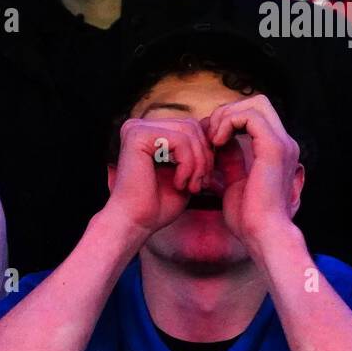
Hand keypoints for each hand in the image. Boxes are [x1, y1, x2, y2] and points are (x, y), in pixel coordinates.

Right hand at [104, 117, 214, 235]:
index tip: (205, 180)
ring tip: (192, 186)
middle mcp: (140, 125)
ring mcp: (136, 128)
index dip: (206, 152)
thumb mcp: (187, 172)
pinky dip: (187, 165)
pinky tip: (179, 184)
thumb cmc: (159, 205)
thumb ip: (197, 149)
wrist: (136, 224)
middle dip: (204, 157)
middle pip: (192, 126)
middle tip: (200, 184)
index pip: (192, 127)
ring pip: (189, 132)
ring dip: (198, 163)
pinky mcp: (137, 135)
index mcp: (149, 132)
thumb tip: (215, 125)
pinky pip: (180, 141)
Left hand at [202, 96, 301, 245]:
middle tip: (211, 134)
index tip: (210, 139)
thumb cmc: (249, 218)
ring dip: (227, 116)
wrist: (263, 235)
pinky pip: (249, 117)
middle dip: (229, 112)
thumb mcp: (235, 182)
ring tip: (212, 139)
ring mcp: (282, 143)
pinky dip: (228, 123)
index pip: (256, 115)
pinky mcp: (274, 147)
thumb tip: (219, 143)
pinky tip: (217, 142)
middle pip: (258, 102)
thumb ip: (231, 160)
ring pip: (255, 103)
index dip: (230, 119)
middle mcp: (285, 142)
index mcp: (278, 150)